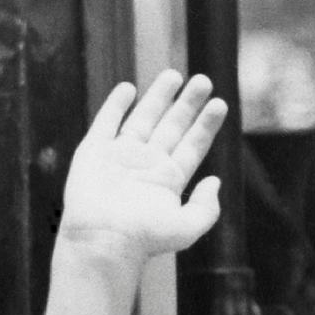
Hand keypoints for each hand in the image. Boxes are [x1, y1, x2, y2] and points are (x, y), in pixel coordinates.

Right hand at [58, 71, 225, 267]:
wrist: (103, 240)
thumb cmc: (144, 238)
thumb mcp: (187, 228)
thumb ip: (207, 207)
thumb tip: (216, 181)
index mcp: (169, 180)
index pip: (193, 145)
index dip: (206, 124)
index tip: (220, 104)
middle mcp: (146, 164)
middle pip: (172, 126)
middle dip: (188, 103)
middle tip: (204, 80)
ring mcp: (120, 156)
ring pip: (143, 118)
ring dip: (158, 96)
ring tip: (175, 74)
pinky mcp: (94, 152)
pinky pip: (106, 122)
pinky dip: (116, 104)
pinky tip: (128, 88)